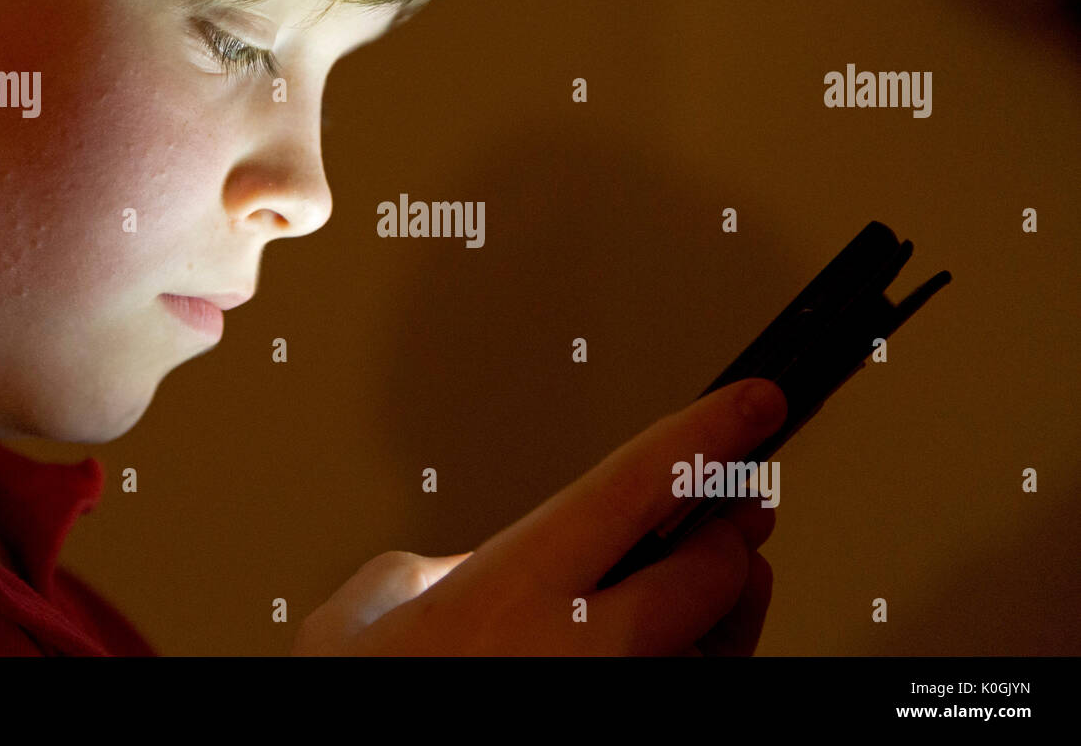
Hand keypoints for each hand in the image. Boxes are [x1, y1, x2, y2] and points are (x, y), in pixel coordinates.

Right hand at [291, 378, 786, 654]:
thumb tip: (466, 567)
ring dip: (723, 608)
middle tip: (731, 511)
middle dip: (727, 536)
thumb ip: (429, 569)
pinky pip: (695, 690)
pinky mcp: (629, 733)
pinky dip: (699, 659)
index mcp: (507, 593)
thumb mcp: (364, 614)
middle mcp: (576, 654)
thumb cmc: (370, 697)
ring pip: (719, 648)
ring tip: (713, 579)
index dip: (705, 433)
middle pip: (711, 572)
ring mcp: (614, 701)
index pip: (632, 485)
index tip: (752, 404)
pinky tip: (687, 643)